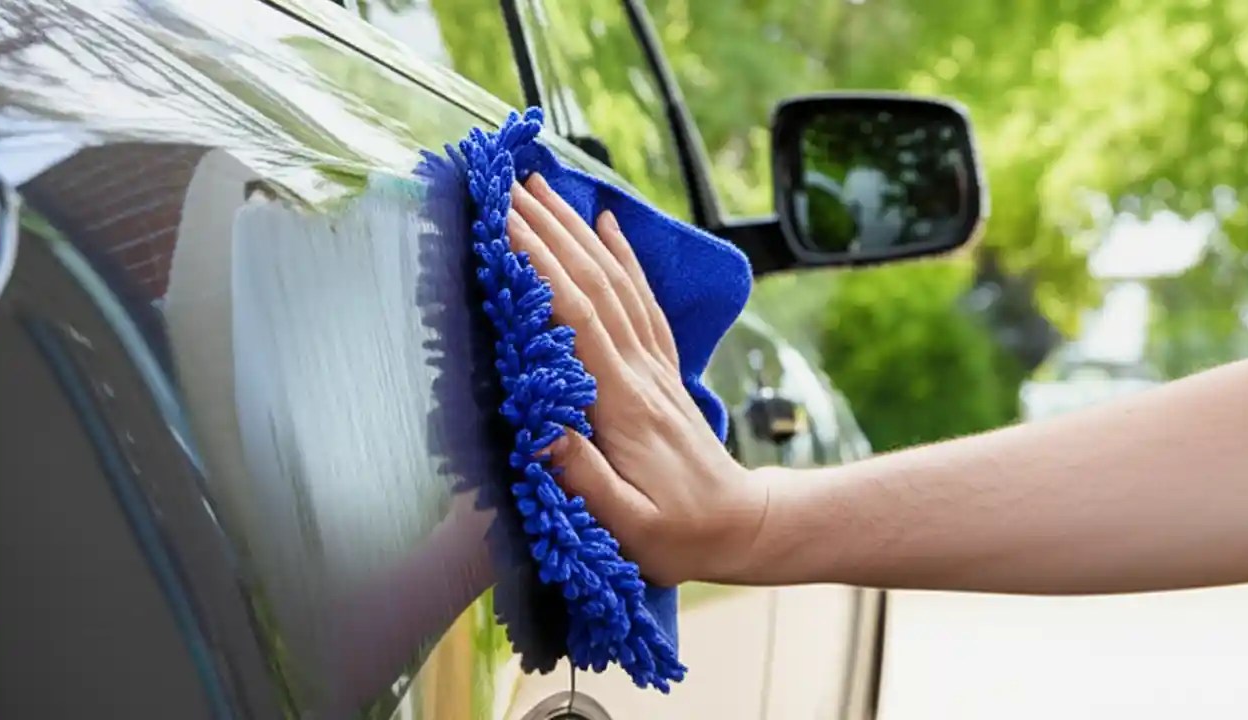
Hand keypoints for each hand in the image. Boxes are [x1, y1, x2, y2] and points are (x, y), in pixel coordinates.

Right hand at [506, 174, 767, 585]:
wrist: (743, 528)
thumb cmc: (680, 536)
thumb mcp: (628, 529)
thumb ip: (585, 480)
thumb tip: (540, 432)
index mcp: (624, 406)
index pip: (577, 319)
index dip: (540, 266)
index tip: (503, 223)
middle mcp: (642, 373)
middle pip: (593, 284)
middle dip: (549, 229)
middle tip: (508, 183)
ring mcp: (656, 366)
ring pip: (617, 282)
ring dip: (578, 230)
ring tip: (544, 188)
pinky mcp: (663, 370)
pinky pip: (643, 299)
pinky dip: (625, 256)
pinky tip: (609, 224)